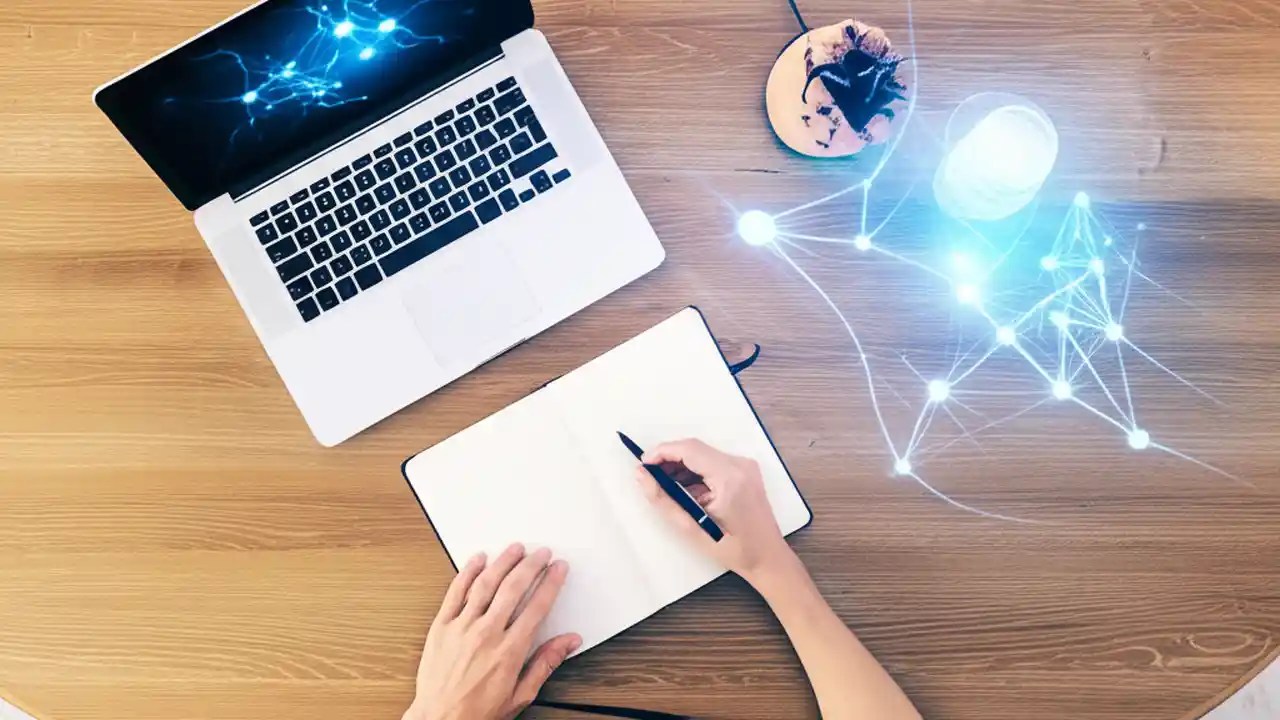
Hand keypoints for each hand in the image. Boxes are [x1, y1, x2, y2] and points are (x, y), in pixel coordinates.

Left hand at [404, 544, 580, 719]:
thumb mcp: (521, 694)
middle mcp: (486, 634)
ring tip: (515, 548)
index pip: (537, 607)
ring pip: (486, 584)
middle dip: (531, 566)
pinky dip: (467, 573)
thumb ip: (545, 663)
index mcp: (509, 651)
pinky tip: (477, 560)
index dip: (551, 583)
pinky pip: (455, 592)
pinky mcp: (441, 627)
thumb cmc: (478, 712)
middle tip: (541, 553)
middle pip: (514, 588)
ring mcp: (462, 628)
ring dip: (503, 562)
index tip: (558, 569)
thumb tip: (569, 642)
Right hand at [635, 438, 795, 582]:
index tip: (642, 464)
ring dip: (681, 466)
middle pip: (695, 449)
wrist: (768, 557)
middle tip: (650, 477)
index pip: (689, 449)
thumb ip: (663, 499)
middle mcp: (740, 464)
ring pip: (703, 455)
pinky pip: (713, 463)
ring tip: (665, 488)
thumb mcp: (692, 528)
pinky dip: (696, 472)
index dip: (662, 452)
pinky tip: (686, 491)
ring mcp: (745, 466)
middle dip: (669, 459)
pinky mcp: (745, 471)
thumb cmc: (733, 549)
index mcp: (729, 477)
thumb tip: (642, 475)